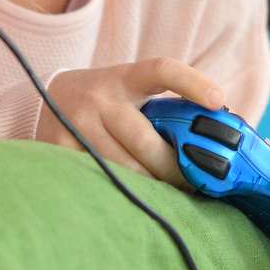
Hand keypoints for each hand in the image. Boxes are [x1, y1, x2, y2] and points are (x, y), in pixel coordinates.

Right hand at [35, 57, 222, 185]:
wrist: (50, 97)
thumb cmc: (108, 102)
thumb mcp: (132, 92)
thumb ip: (164, 108)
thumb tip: (216, 137)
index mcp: (126, 78)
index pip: (162, 70)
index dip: (192, 83)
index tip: (218, 101)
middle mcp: (100, 97)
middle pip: (146, 142)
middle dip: (172, 168)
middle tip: (191, 184)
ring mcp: (76, 122)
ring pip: (122, 168)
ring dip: (148, 187)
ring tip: (165, 197)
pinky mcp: (56, 147)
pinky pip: (96, 179)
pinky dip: (118, 191)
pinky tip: (130, 198)